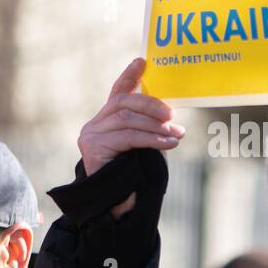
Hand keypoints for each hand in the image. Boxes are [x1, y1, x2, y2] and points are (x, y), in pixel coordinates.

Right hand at [78, 58, 183, 216]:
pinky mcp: (93, 148)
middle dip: (151, 104)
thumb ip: (148, 128)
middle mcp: (95, 124)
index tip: (143, 60)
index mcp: (107, 120)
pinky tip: (169, 143)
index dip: (130, 75)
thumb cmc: (133, 176)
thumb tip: (172, 115)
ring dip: (156, 126)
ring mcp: (91, 135)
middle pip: (123, 102)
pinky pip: (127, 137)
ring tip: (177, 134)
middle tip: (173, 114)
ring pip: (127, 119)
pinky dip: (151, 138)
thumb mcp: (143, 146)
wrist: (115, 207)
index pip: (117, 91)